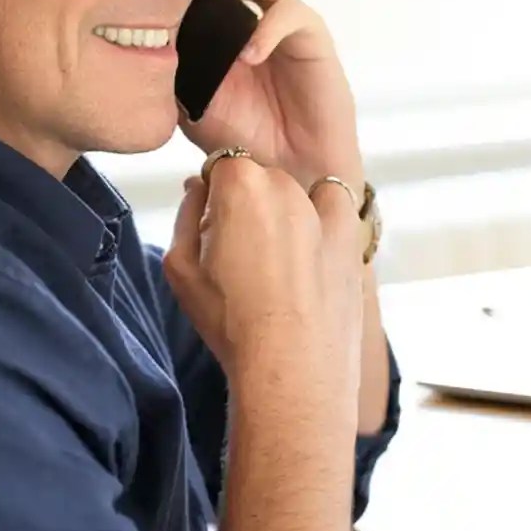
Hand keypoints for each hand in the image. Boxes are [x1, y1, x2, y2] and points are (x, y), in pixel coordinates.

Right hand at [162, 156, 363, 396]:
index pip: (223, 164)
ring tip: (279, 256)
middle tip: (242, 248)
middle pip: (261, 177)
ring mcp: (323, 209)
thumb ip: (186, 214)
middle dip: (249, 202)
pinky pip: (335, 206)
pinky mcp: (350, 236)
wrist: (290, 366)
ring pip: (297, 191)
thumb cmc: (230, 322)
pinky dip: (325, 216)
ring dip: (287, 209)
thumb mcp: (180, 268)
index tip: (214, 220)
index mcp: (241, 185)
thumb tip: (198, 187)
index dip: (216, 191)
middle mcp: (285, 187)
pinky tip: (314, 248)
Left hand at [177, 0, 363, 193]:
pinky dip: (269, 26)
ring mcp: (285, 23)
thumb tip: (126, 37)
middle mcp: (255, 10)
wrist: (285, 174)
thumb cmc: (240, 138)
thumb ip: (165, 66)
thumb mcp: (185, 100)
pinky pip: (293, 14)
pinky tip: (248, 54)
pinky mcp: (314, 42)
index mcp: (223, 17)